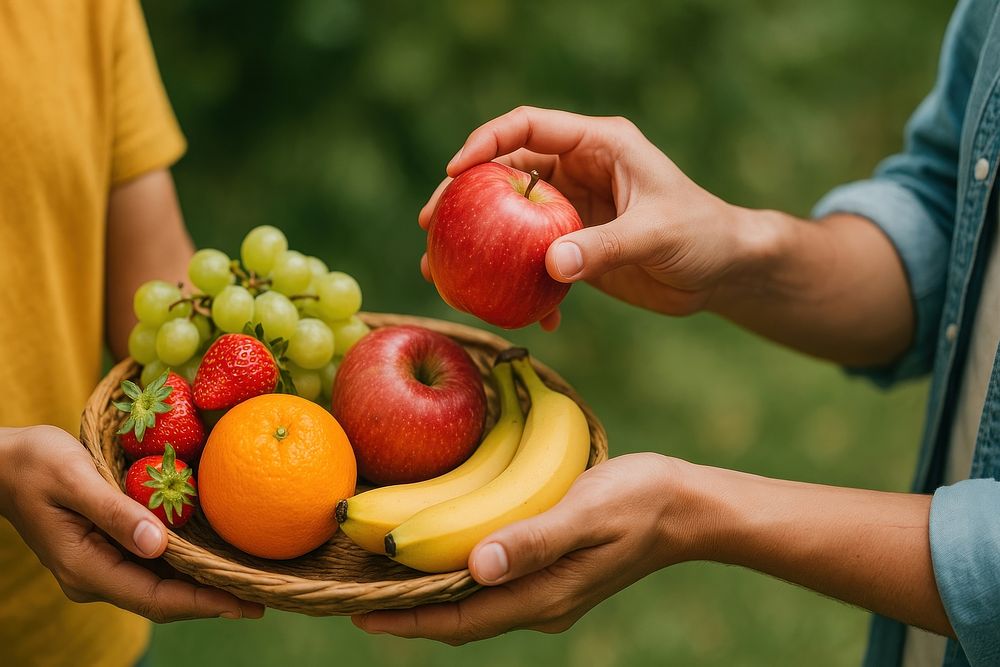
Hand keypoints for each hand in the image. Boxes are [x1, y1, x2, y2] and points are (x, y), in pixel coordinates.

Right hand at [0, 425, 263, 621]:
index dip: (202, 602)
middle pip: (162, 599)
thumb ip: (116, 512)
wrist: (1, 463)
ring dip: (200, 586)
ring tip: (247, 583)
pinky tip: (213, 559)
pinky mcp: (105, 551)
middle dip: (210, 600)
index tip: (243, 603)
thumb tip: (159, 545)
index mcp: (85, 567)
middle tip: (260, 596)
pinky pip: (151, 567)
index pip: (154, 598)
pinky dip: (184, 567)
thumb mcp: (76, 478)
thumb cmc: (36, 463)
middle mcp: (93, 576)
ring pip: (159, 586)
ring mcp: (99, 566)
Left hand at [352, 453, 697, 643]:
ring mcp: (549, 592)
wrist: (685, 505)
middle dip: (410, 614)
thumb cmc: (637, 501)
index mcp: (544, 595)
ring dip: (432, 598)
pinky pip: (494, 587)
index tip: (361, 616)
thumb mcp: (585, 513)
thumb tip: (478, 566)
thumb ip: (533, 541)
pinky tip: (444, 560)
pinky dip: (460, 580)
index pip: (460, 619)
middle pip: (461, 619)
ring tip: (388, 583)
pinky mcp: (555, 575)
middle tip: (359, 600)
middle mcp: (541, 603)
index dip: (408, 620)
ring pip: (475, 605)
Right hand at [418, 107, 767, 327]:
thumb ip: (604, 247)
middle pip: (507, 173)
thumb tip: (550, 265)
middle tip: (431, 225)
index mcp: (598, 146)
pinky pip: (535, 260)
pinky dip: (525, 284)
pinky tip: (532, 314)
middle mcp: (579, 172)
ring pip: (513, 219)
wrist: (724, 272)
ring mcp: (575, 211)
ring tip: (443, 272)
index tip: (455, 173)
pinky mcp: (577, 248)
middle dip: (466, 197)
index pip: (529, 127)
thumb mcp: (657, 234)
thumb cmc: (703, 235)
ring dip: (483, 244)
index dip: (487, 143)